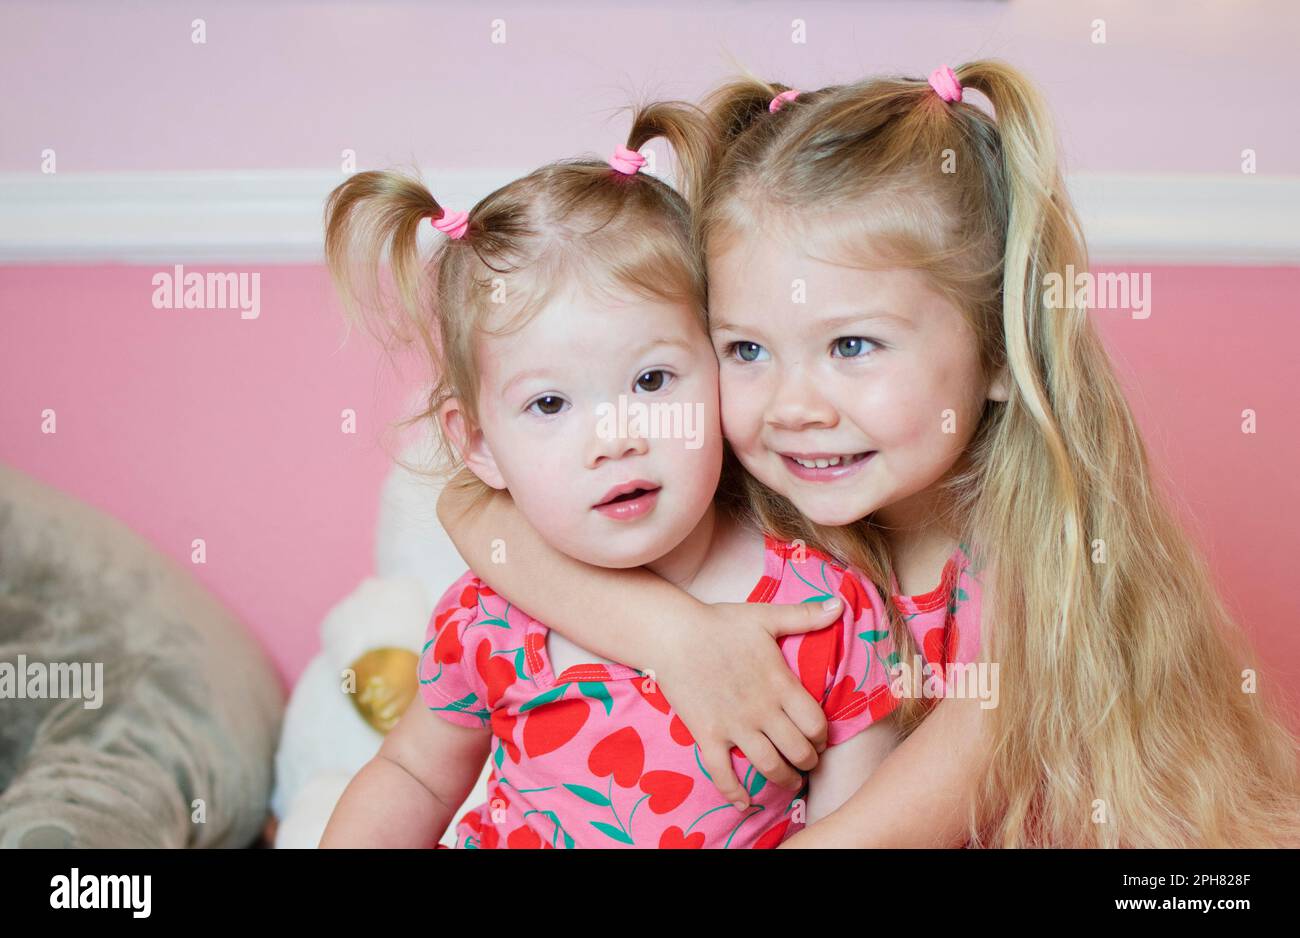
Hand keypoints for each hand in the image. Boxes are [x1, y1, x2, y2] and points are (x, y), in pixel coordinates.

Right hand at [650, 597, 842, 807]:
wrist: (674, 634)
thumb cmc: (720, 622)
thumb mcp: (766, 616)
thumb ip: (805, 615)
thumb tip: (840, 605)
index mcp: (780, 685)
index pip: (816, 725)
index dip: (822, 738)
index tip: (817, 739)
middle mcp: (762, 711)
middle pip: (799, 752)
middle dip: (808, 763)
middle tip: (806, 763)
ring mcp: (734, 726)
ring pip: (770, 767)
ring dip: (784, 780)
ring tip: (789, 782)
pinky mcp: (707, 736)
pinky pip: (723, 774)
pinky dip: (735, 794)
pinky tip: (744, 803)